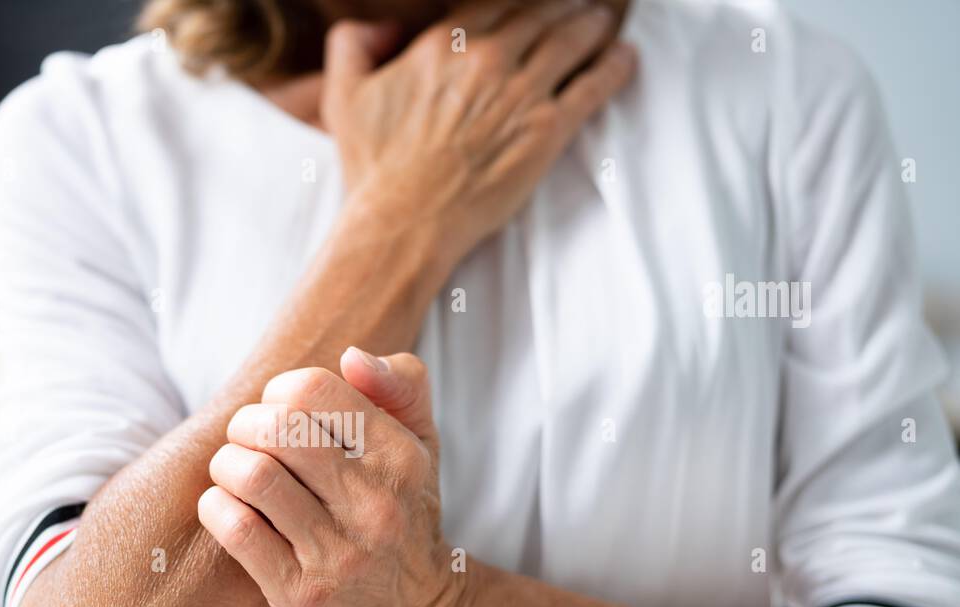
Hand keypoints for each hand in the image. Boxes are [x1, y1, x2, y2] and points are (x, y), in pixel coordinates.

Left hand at [198, 348, 461, 606]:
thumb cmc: (405, 512)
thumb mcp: (422, 443)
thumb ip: (400, 385)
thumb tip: (351, 356)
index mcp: (400, 458)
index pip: (313, 390)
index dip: (280, 390)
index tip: (280, 410)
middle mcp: (374, 506)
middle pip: (278, 428)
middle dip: (245, 425)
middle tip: (246, 439)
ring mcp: (338, 555)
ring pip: (252, 476)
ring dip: (226, 465)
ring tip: (234, 472)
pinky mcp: (301, 594)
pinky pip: (236, 530)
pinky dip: (216, 507)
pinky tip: (227, 507)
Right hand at [322, 0, 635, 269]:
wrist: (403, 223)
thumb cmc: (373, 168)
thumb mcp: (343, 96)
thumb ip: (352, 44)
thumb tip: (383, 26)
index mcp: (444, 43)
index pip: (498, 3)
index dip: (519, 3)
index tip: (531, 6)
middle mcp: (489, 58)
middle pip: (542, 13)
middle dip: (563, 6)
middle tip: (577, 6)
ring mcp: (523, 92)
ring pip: (574, 39)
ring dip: (593, 25)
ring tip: (602, 22)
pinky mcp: (548, 130)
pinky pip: (595, 85)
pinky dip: (616, 65)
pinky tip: (625, 57)